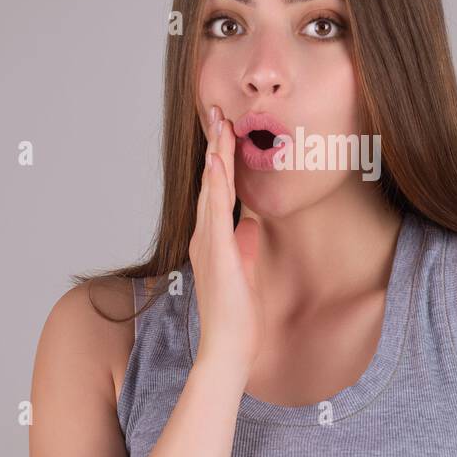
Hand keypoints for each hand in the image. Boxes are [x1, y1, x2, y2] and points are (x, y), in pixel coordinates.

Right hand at [189, 105, 263, 375]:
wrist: (229, 346)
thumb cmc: (238, 313)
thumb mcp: (247, 269)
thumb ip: (246, 244)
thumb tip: (251, 224)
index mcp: (212, 238)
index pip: (217, 189)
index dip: (221, 157)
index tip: (226, 128)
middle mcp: (205, 235)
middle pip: (210, 180)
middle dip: (215, 144)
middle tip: (217, 110)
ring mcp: (208, 242)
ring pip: (211, 188)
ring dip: (216, 154)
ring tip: (219, 123)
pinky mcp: (217, 252)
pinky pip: (216, 211)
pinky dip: (216, 185)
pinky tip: (219, 163)